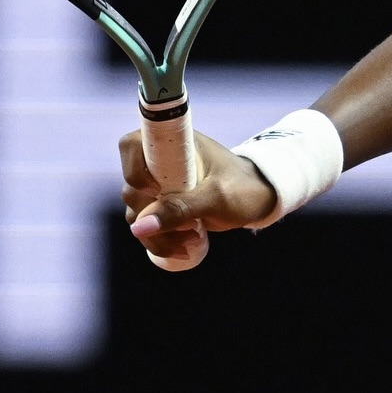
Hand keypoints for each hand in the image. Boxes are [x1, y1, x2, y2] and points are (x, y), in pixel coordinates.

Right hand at [115, 125, 283, 271]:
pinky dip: (161, 240)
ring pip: (137, 213)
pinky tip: (184, 248)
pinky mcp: (164, 206)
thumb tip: (140, 227)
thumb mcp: (216, 199)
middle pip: (132, 189)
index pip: (131, 146)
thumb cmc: (243, 188)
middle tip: (187, 229)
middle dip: (153, 216)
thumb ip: (181, 209)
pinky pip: (148, 226)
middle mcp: (159, 162)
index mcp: (171, 144)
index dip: (135, 171)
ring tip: (191, 241)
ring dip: (158, 235)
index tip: (158, 192)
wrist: (260, 198)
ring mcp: (160, 185)